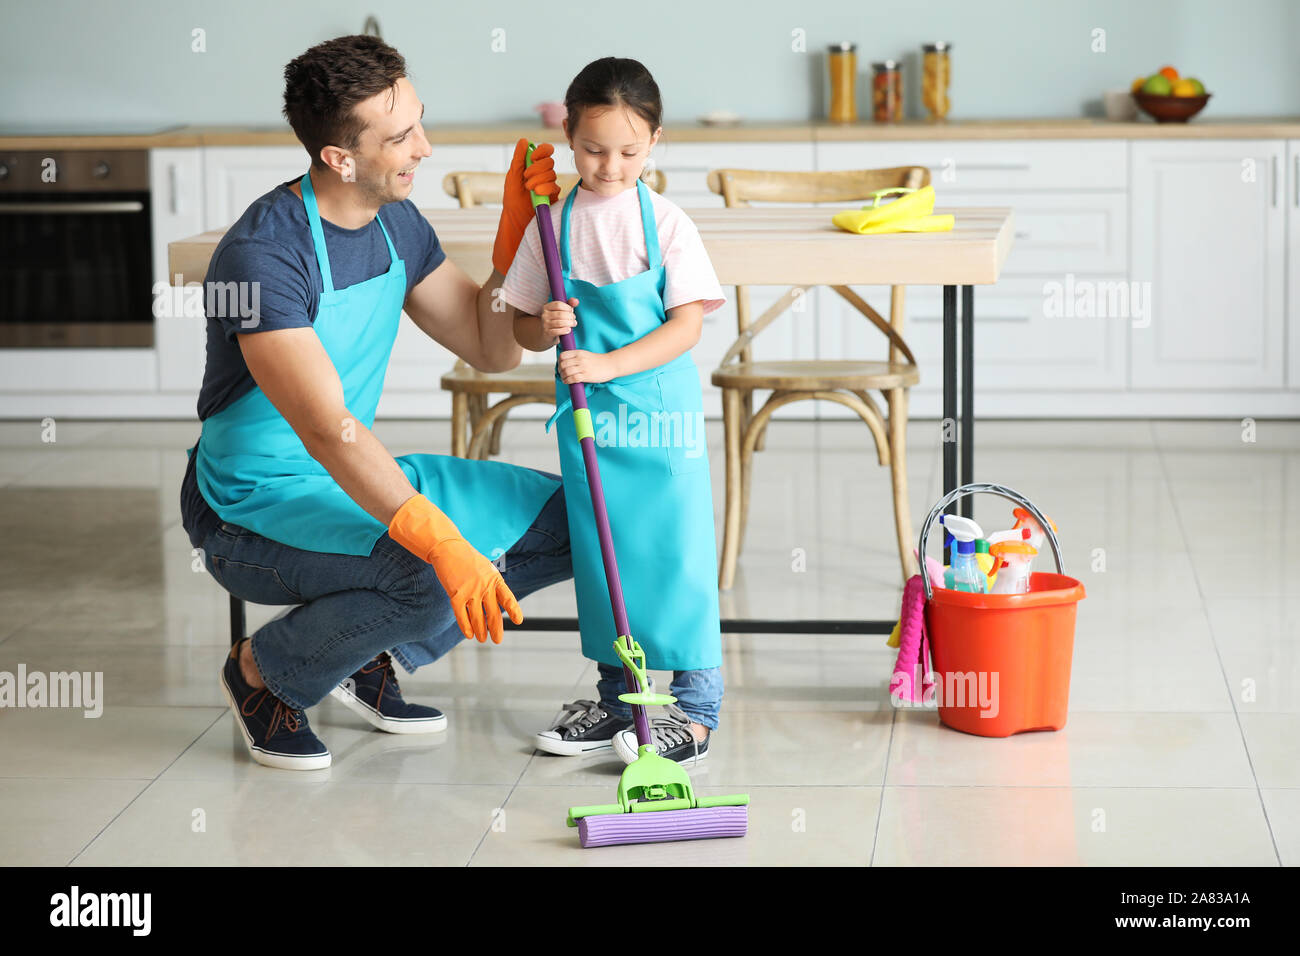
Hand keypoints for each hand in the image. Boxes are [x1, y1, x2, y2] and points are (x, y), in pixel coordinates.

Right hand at [431, 538, 520, 644]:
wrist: (448, 548)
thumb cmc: (468, 560)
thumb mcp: (486, 568)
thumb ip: (492, 585)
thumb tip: (497, 604)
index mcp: (494, 579)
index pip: (507, 597)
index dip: (513, 609)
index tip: (519, 621)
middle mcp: (484, 586)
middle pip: (493, 613)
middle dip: (495, 629)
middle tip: (497, 640)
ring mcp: (470, 591)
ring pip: (477, 618)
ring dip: (480, 631)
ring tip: (482, 639)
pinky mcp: (455, 594)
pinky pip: (461, 615)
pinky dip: (466, 627)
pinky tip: (469, 635)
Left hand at [493, 138, 558, 275]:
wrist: (515, 224)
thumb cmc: (512, 203)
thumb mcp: (512, 179)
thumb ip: (519, 160)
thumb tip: (524, 141)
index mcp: (533, 169)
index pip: (545, 153)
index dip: (543, 151)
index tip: (535, 155)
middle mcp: (543, 177)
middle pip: (549, 163)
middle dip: (537, 168)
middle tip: (526, 178)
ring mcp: (550, 188)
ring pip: (552, 175)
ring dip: (539, 179)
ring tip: (529, 189)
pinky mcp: (554, 200)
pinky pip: (555, 188)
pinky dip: (546, 188)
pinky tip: (538, 194)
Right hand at [541, 297, 578, 341]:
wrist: (547, 333)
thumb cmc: (556, 320)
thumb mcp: (561, 310)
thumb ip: (569, 304)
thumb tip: (576, 301)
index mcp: (546, 307)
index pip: (558, 305)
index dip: (567, 307)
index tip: (571, 311)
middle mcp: (544, 315)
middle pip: (560, 314)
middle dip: (570, 317)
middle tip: (574, 319)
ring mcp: (545, 324)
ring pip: (559, 323)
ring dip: (569, 323)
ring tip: (573, 324)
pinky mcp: (547, 332)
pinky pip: (557, 331)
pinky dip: (565, 330)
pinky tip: (569, 330)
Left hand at [557, 349, 616, 384]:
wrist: (611, 364)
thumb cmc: (599, 361)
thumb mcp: (586, 354)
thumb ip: (576, 357)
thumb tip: (566, 363)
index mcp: (579, 353)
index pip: (563, 356)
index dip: (559, 362)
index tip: (560, 366)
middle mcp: (580, 359)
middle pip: (563, 364)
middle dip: (560, 370)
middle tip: (562, 373)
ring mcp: (583, 367)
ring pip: (566, 372)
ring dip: (563, 377)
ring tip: (565, 379)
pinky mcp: (587, 376)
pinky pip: (573, 378)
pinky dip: (568, 381)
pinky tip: (568, 382)